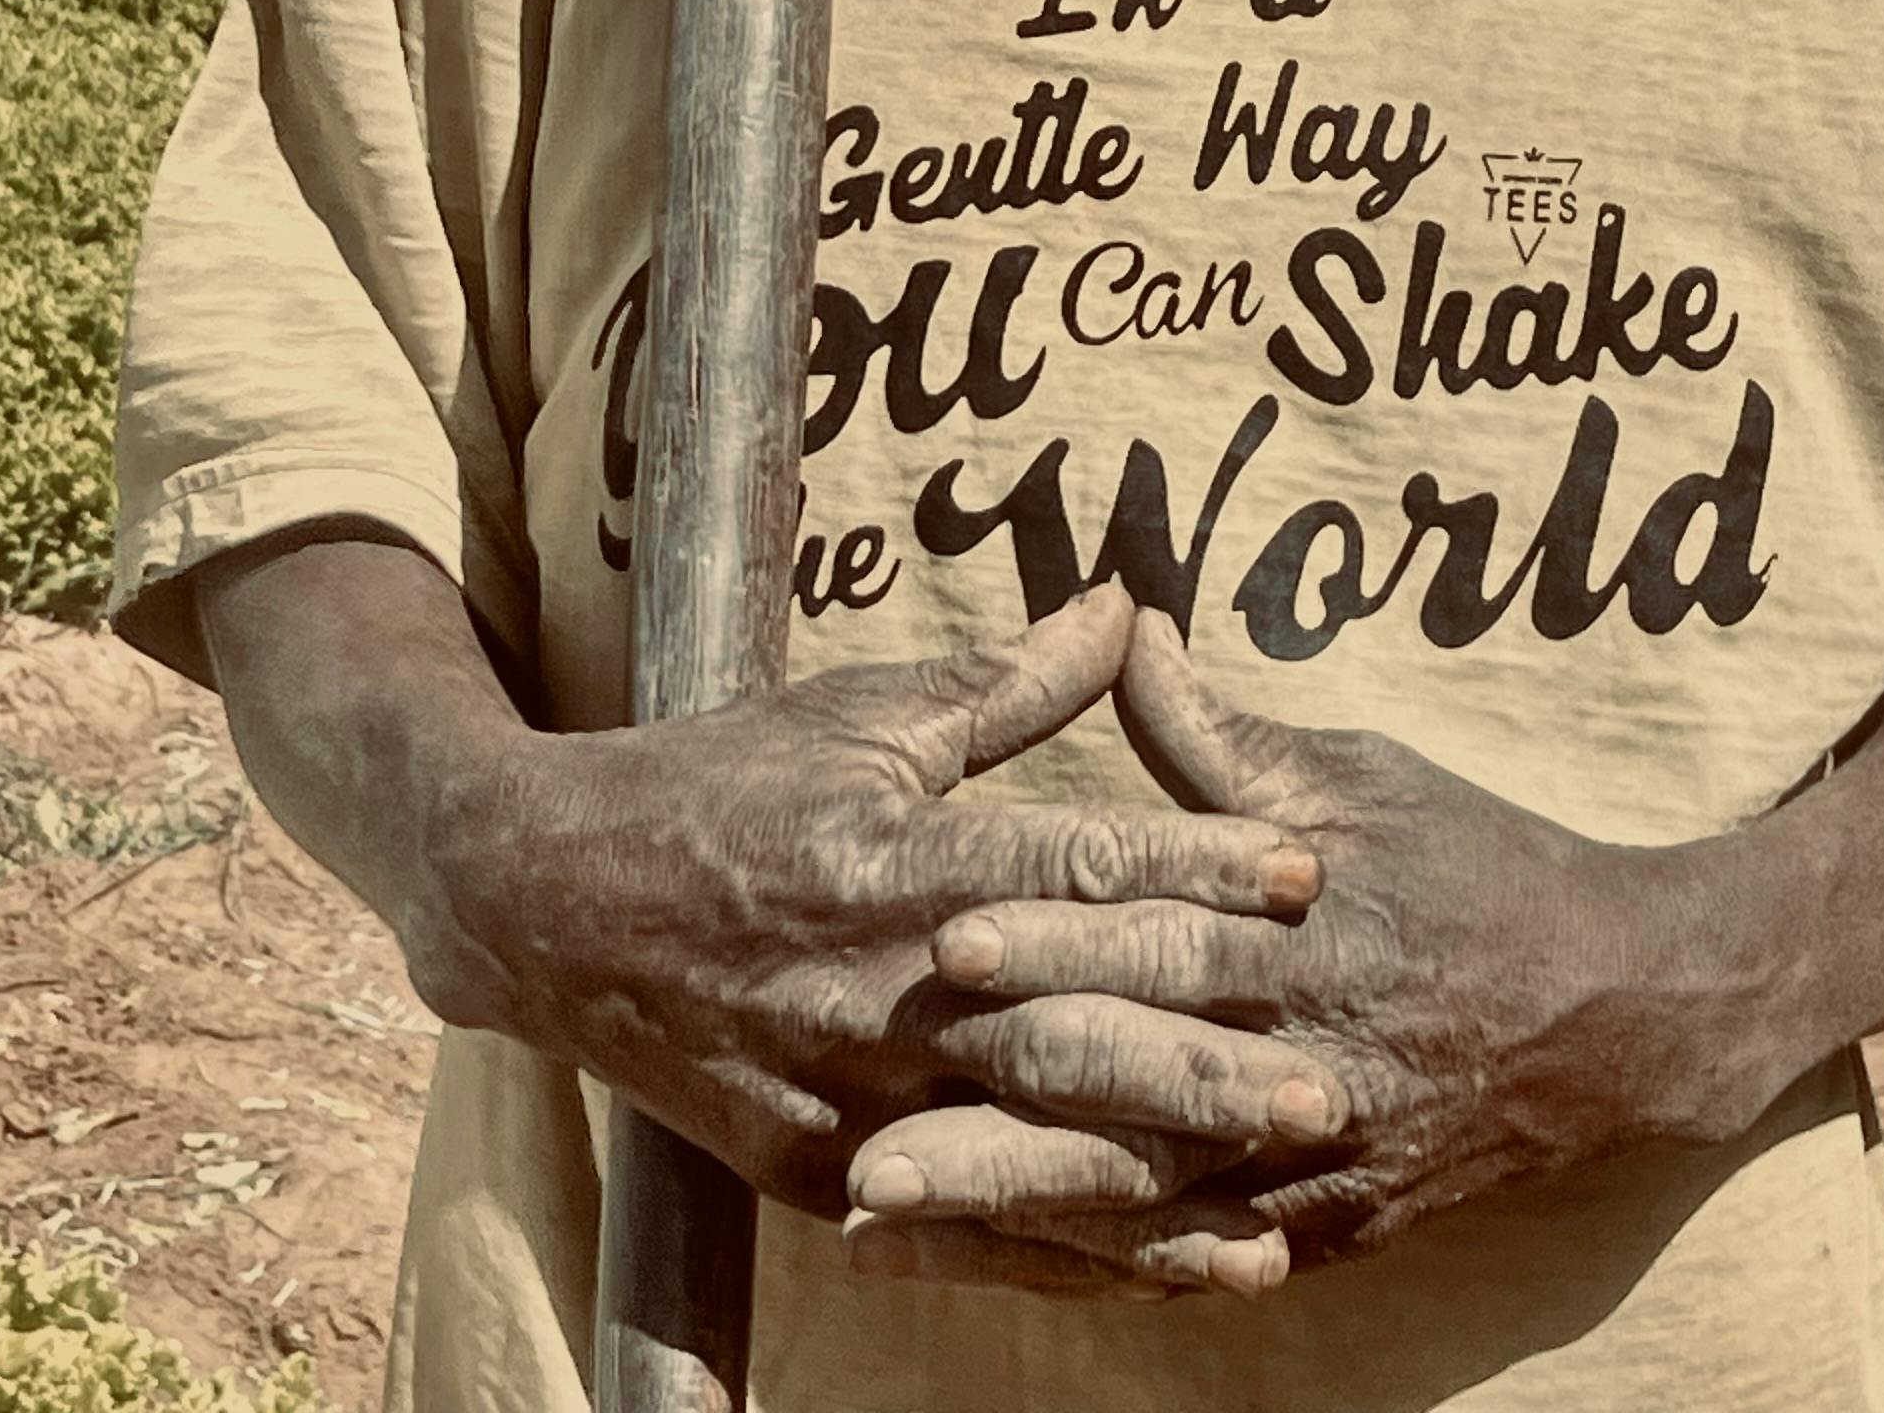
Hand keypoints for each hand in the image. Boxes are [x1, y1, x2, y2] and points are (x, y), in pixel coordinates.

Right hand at [425, 583, 1339, 1230]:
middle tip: (1329, 1090)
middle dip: (1198, 1072)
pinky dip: (1067, 1257)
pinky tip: (1163, 1276)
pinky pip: (964, 1230)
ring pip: (1022, 1157)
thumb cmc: (725, 786)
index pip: (1066, 868)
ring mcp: (845, 1102)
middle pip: (1063, 1037)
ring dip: (1154, 1193)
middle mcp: (877, 994)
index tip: (1302, 872)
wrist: (554, 904)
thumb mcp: (861, 717)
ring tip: (1276, 1217)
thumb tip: (1125, 607)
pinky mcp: (819, 1177)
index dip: (1187, 868)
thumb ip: (1006, 685)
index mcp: (895, 861)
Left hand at [844, 609, 1719, 1296]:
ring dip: (1004, 1217)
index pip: (1160, 936)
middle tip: (866, 1136)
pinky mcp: (1328, 1234)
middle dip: (993, 1118)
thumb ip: (1223, 737)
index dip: (1057, 938)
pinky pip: (1191, 1265)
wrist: (1624, 1014)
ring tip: (879, 1226)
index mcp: (1304, 934)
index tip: (951, 939)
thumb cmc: (1481, 865)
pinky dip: (1088, 1275)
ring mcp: (1312, 1164)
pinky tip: (994, 1277)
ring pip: (1136, 1202)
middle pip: (1128, 1089)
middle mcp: (1301, 1061)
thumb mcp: (1361, 778)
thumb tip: (1124, 632)